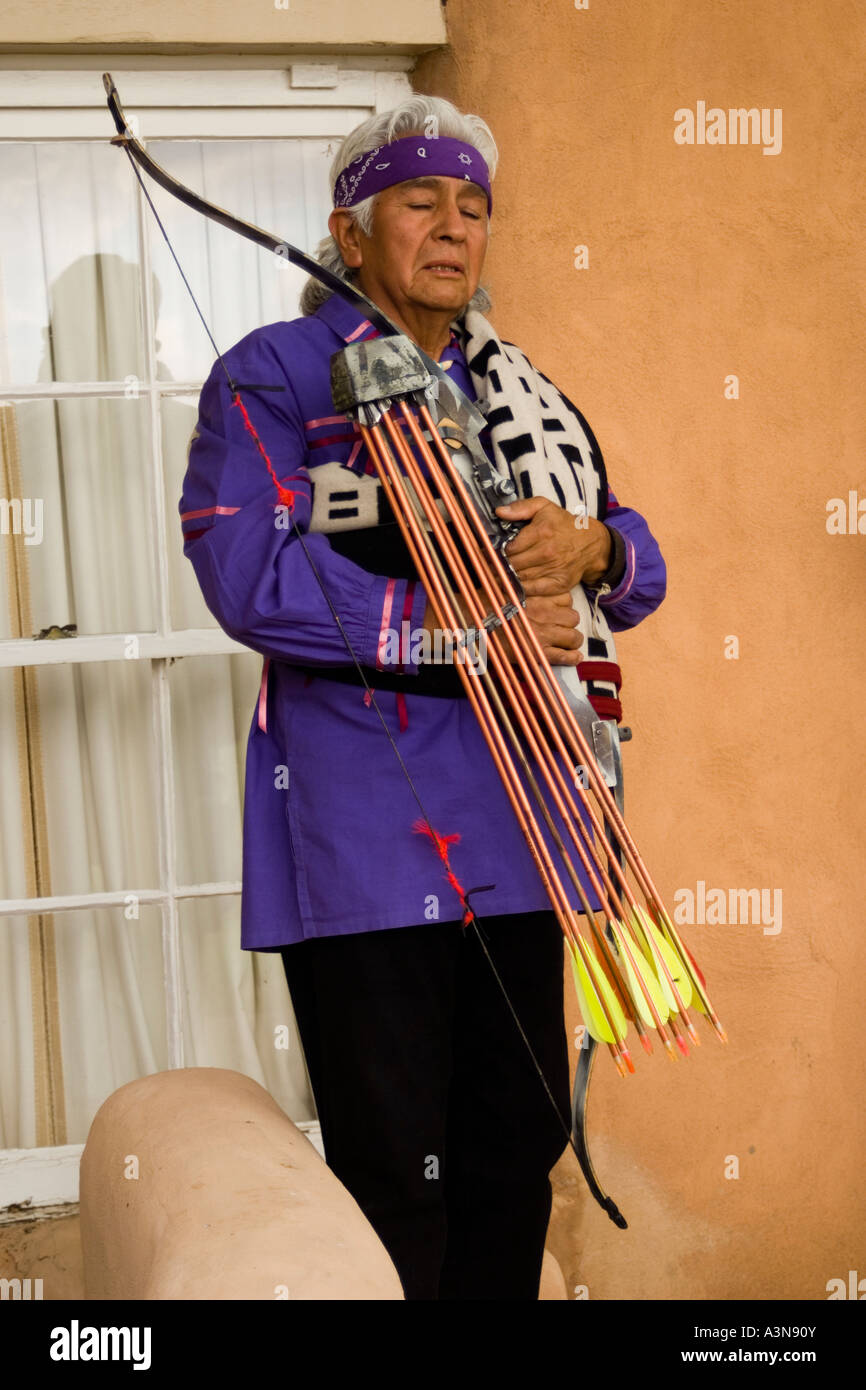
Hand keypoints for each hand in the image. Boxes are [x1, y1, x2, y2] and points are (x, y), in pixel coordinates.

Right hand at [420, 591, 582, 666]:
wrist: (472, 628)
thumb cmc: (484, 608)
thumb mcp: (502, 588)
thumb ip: (516, 584)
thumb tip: (515, 574)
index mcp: (538, 597)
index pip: (565, 597)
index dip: (562, 604)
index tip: (556, 608)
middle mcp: (545, 614)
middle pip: (573, 616)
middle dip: (568, 621)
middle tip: (560, 625)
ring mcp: (545, 634)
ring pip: (574, 636)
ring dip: (572, 639)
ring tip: (566, 642)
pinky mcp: (541, 653)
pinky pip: (566, 656)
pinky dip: (572, 657)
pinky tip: (573, 657)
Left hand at [495, 497, 611, 595]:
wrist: (591, 543)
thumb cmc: (564, 525)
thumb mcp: (544, 507)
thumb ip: (521, 507)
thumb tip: (500, 512)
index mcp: (541, 532)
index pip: (510, 547)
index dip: (497, 552)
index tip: (492, 554)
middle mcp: (547, 552)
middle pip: (513, 564)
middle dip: (501, 566)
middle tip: (492, 567)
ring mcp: (553, 569)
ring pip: (521, 578)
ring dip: (507, 579)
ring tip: (498, 577)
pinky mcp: (558, 583)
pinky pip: (533, 590)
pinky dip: (521, 590)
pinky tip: (513, 586)